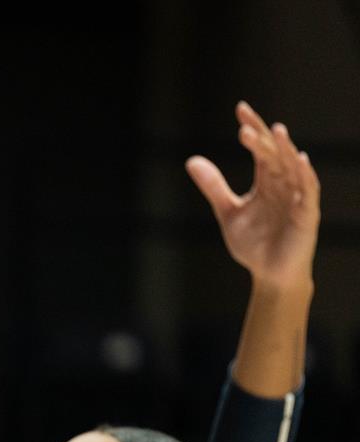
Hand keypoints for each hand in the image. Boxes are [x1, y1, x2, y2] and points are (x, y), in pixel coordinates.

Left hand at [186, 102, 319, 291]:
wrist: (270, 274)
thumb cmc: (254, 244)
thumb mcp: (228, 212)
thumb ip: (214, 186)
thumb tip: (191, 160)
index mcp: (267, 181)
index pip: (260, 149)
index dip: (252, 129)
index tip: (240, 110)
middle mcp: (284, 184)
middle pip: (275, 154)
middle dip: (263, 139)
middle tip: (245, 125)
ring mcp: (297, 197)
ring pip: (293, 168)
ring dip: (286, 150)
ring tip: (277, 131)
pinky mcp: (307, 214)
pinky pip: (308, 191)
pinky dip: (304, 176)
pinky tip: (300, 161)